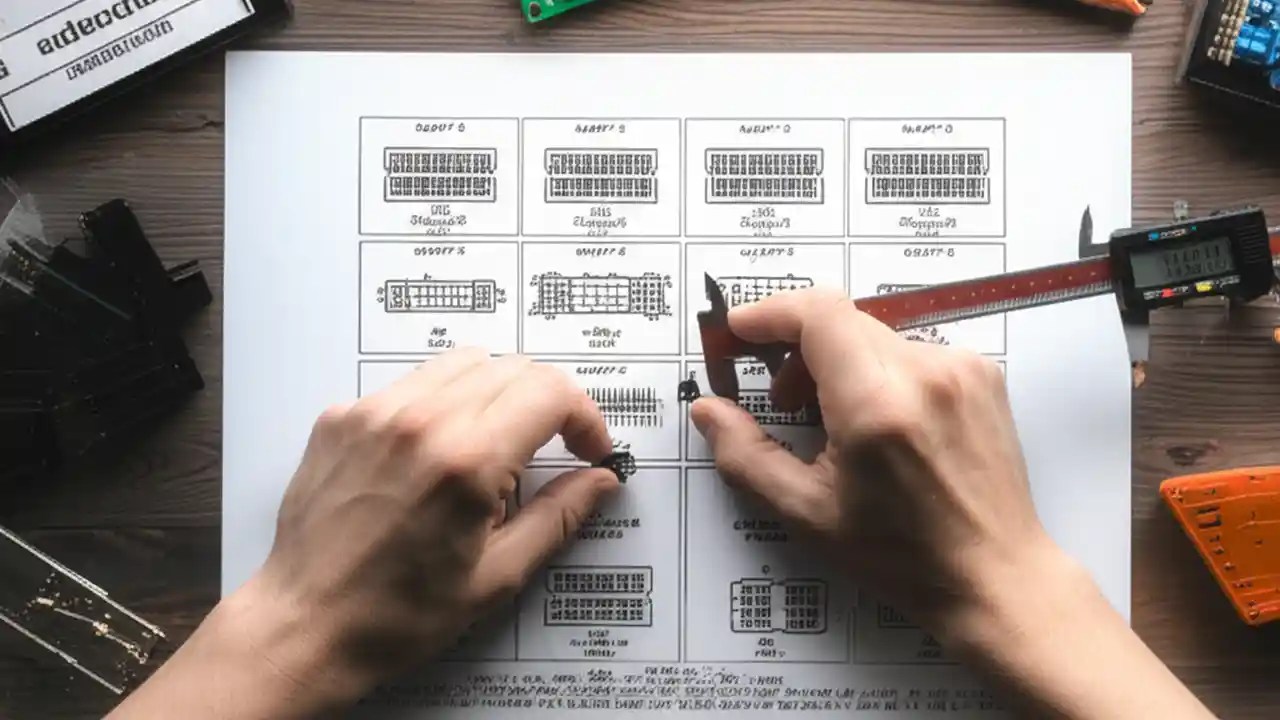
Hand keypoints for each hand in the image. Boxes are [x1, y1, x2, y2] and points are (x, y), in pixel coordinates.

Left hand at [242, 348, 618, 703]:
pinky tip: (435, 455)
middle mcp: (418, 422)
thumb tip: (599, 482)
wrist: (304, 626)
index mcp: (464, 461)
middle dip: (545, 403)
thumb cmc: (393, 615)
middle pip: (511, 367)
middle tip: (550, 449)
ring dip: (494, 393)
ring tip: (491, 451)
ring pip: (461, 363)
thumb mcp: (496, 577)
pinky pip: (410, 384)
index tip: (588, 447)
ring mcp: (373, 413)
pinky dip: (439, 405)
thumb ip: (558, 518)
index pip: (549, 391)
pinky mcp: (341, 417)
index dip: (584, 416)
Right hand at [691, 288, 1040, 633]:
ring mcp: (961, 370)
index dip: (769, 313)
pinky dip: (879, 372)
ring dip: (838, 362)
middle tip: (780, 400)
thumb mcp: (807, 514)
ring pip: (874, 335)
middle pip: (841, 321)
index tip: (741, 333)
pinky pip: (910, 350)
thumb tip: (708, 410)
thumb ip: (745, 456)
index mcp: (878, 406)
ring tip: (831, 419)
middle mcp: (925, 374)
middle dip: (797, 349)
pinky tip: (877, 423)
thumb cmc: (905, 557)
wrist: (993, 577)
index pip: (818, 313)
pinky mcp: (982, 375)